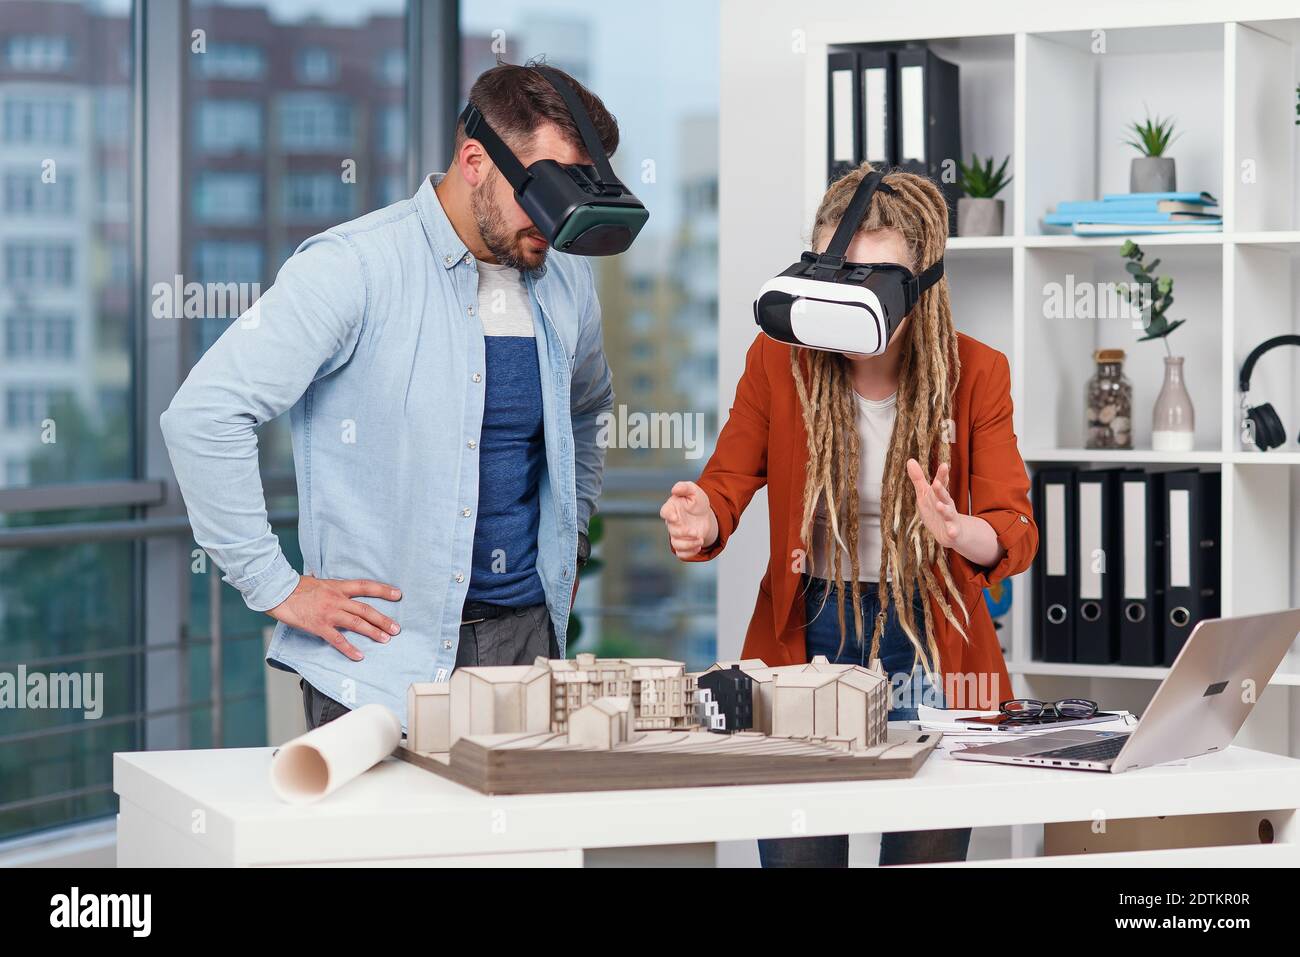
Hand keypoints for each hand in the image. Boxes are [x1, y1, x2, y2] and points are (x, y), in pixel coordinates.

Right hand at [267, 575, 401, 660]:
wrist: (278, 591)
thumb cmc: (296, 586)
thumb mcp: (317, 580)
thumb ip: (328, 585)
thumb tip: (328, 580)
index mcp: (338, 587)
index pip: (365, 586)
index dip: (383, 590)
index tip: (398, 594)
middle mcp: (337, 599)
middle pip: (365, 609)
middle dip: (383, 619)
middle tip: (396, 628)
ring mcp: (329, 613)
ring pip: (356, 623)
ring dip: (373, 632)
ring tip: (385, 639)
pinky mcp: (319, 626)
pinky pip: (337, 640)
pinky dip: (349, 649)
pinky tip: (359, 656)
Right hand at [659, 481, 717, 558]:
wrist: (705, 516)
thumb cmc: (696, 502)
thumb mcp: (694, 491)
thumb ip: (684, 487)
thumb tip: (675, 489)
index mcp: (672, 509)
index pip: (665, 512)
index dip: (668, 515)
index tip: (675, 517)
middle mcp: (673, 523)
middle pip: (672, 530)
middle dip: (684, 533)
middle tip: (696, 532)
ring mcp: (677, 535)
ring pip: (676, 544)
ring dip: (688, 544)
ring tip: (700, 539)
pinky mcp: (683, 545)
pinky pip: (681, 554)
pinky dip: (689, 553)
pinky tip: (698, 547)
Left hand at [906, 459, 961, 548]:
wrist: (950, 531)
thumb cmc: (935, 510)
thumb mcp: (925, 494)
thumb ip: (919, 479)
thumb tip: (910, 460)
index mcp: (939, 495)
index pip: (941, 483)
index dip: (942, 475)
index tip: (943, 465)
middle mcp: (946, 504)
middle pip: (944, 496)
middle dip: (940, 490)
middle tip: (935, 483)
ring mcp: (950, 518)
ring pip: (948, 513)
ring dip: (944, 509)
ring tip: (939, 505)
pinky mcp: (952, 530)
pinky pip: (953, 531)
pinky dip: (953, 531)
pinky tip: (952, 532)